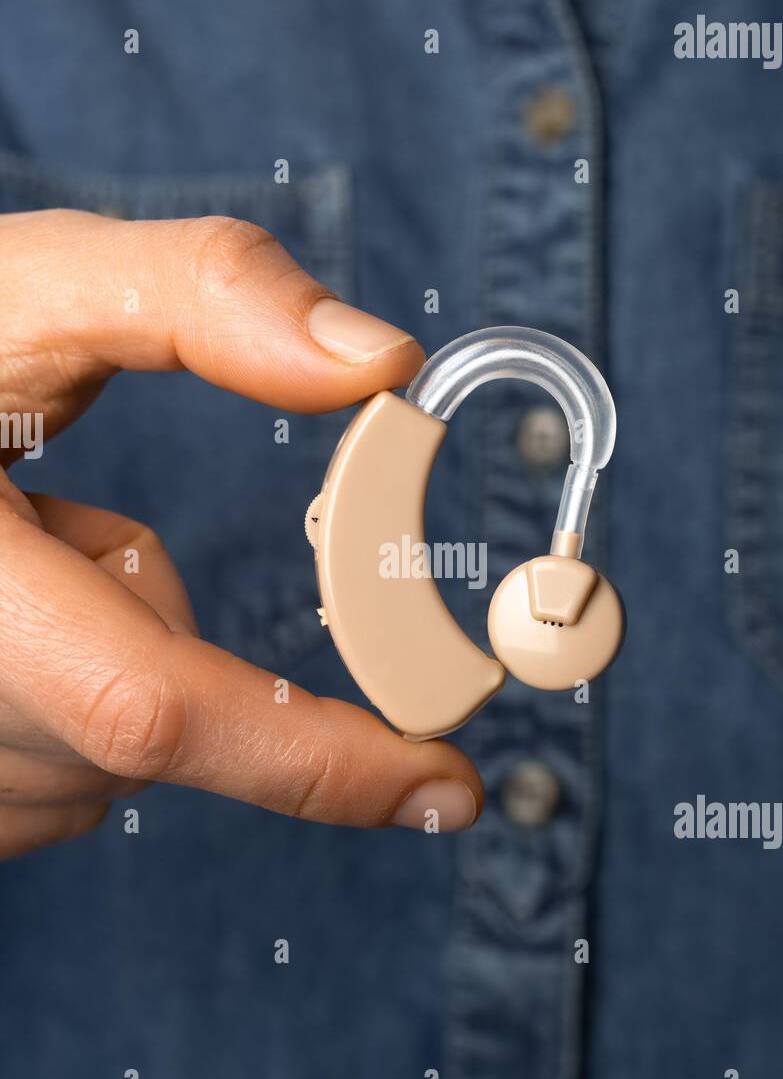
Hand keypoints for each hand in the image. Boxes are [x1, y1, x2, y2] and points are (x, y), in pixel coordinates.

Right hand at [0, 209, 481, 855]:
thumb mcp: (23, 288)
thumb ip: (199, 292)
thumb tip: (381, 359)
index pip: (151, 708)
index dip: (313, 761)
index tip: (444, 790)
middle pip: (148, 731)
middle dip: (154, 622)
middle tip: (52, 519)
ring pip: (110, 764)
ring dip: (108, 657)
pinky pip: (59, 780)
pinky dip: (68, 702)